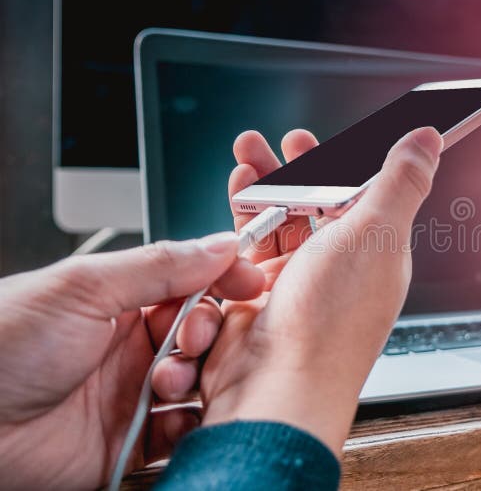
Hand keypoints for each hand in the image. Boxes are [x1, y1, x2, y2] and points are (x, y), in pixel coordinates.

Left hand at [0, 234, 263, 487]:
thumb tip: (218, 244)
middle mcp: (129, 345)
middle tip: (193, 338)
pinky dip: (189, 425)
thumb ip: (160, 265)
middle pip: (203, 332)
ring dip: (196, 379)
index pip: (191, 282)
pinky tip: (174, 418)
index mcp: (119, 300)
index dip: (224, 281)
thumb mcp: (84, 288)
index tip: (250, 282)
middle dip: (210, 332)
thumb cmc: (0, 346)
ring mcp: (130, 393)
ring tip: (165, 384)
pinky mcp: (127, 442)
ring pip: (197, 381)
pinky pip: (179, 431)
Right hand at [201, 126, 442, 453]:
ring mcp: (292, 286)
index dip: (332, 164)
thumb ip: (400, 182)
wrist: (277, 389)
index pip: (354, 196)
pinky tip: (231, 210)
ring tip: (242, 163)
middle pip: (307, 206)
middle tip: (262, 145)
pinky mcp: (252, 301)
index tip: (309, 139)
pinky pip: (241, 254)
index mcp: (373, 254)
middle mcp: (334, 270)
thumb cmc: (332, 325)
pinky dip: (234, 228)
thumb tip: (427, 140)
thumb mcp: (377, 234)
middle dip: (284, 171)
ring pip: (271, 224)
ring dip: (256, 191)